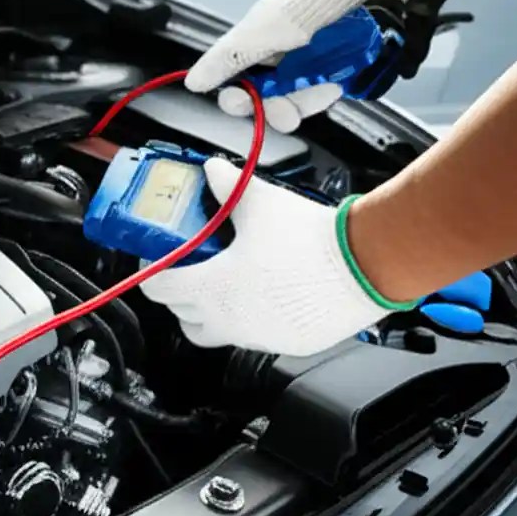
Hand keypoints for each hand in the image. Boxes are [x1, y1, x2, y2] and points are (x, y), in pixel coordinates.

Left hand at [140, 158, 412, 355]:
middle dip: (179, 294)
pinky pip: (254, 338)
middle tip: (188, 271)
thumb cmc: (310, 238)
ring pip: (215, 333)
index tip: (157, 260)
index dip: (152, 272)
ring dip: (209, 314)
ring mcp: (258, 337)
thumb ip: (228, 186)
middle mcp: (229, 320)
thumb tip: (212, 169)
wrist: (364, 263)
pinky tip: (261, 298)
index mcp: (212, 288)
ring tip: (222, 286)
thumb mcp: (260, 202)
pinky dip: (249, 322)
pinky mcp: (286, 345)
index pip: (159, 290)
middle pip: (182, 316)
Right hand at [187, 0, 416, 132]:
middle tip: (281, 109)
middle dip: (272, 108)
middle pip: (267, 100)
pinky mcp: (335, 71)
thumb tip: (193, 82)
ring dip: (302, 103)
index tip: (241, 100)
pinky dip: (325, 94)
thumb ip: (224, 60)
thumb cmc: (302, 3)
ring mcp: (307, 66)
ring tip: (314, 91)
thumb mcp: (255, 33)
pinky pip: (323, 95)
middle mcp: (278, 58)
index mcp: (254, 48)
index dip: (237, 98)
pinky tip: (330, 85)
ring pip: (296, 102)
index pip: (237, 84)